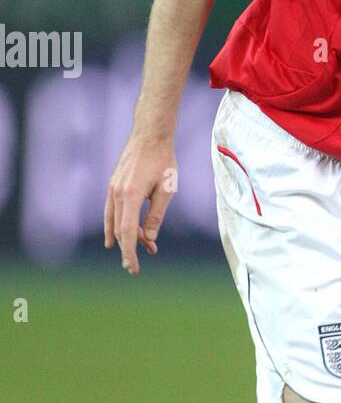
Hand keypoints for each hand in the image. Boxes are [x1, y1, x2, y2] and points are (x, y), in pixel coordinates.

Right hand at [104, 133, 177, 273]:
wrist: (150, 134)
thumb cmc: (163, 160)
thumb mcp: (166, 190)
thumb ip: (156, 215)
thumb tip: (150, 239)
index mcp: (131, 195)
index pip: (128, 232)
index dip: (130, 253)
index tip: (134, 268)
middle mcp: (117, 193)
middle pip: (120, 230)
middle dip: (128, 250)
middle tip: (136, 267)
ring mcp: (112, 188)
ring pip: (114, 221)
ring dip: (123, 239)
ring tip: (134, 253)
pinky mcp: (113, 184)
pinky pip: (111, 211)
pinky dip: (114, 226)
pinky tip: (114, 237)